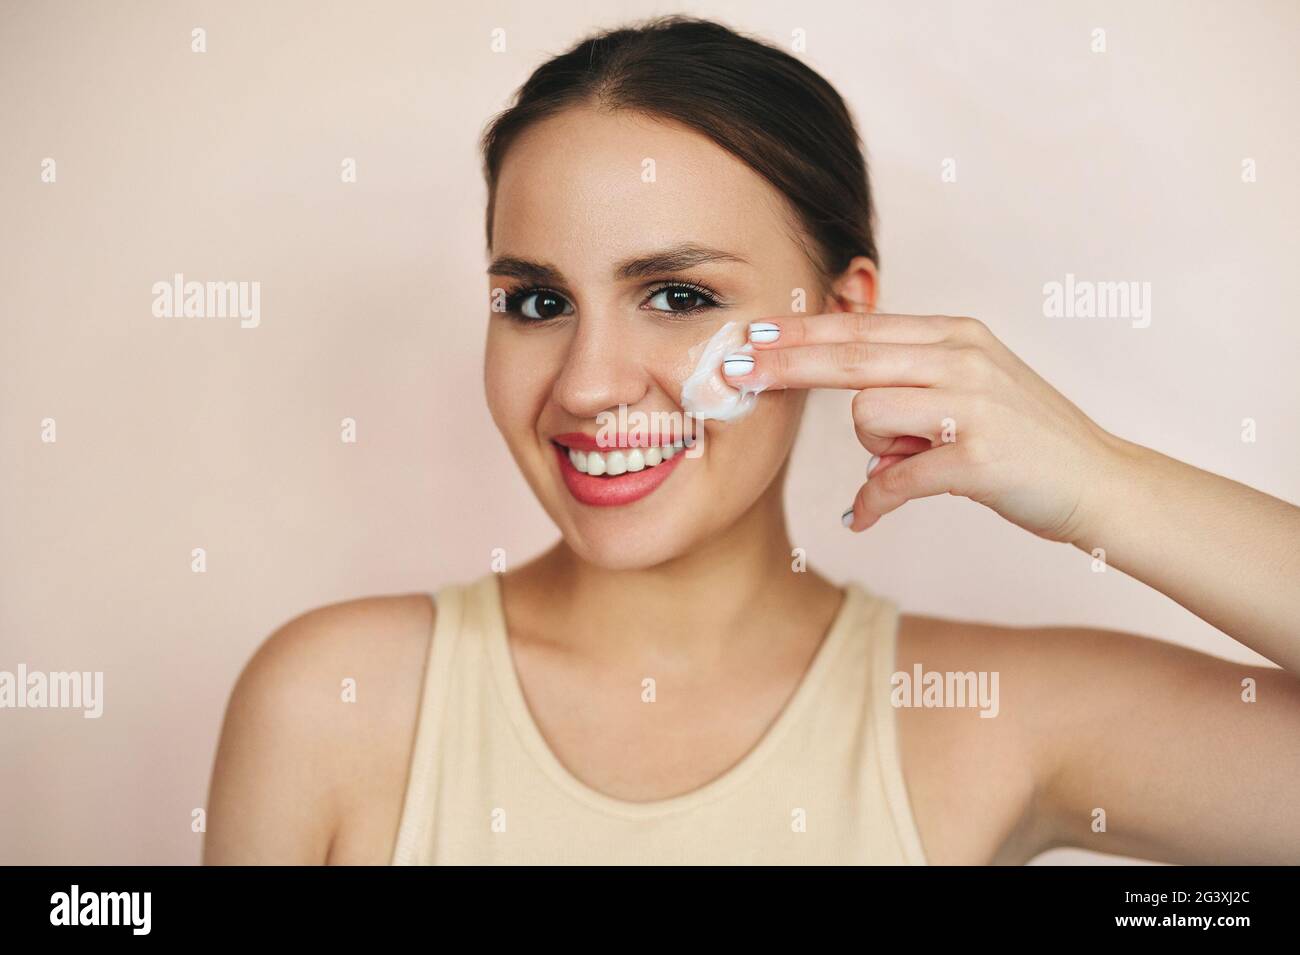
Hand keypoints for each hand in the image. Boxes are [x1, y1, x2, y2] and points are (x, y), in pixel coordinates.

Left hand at [725, 312, 1123, 539]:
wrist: (1102, 482)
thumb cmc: (1029, 439)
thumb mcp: (973, 388)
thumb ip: (914, 385)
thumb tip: (859, 416)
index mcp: (956, 337)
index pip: (862, 328)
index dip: (802, 333)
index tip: (754, 337)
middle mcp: (962, 359)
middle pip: (851, 356)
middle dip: (786, 363)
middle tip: (736, 371)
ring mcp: (972, 405)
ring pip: (868, 415)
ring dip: (875, 450)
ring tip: (911, 462)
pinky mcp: (977, 457)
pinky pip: (895, 480)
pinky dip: (876, 501)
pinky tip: (867, 515)